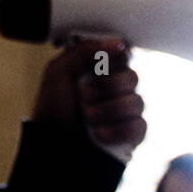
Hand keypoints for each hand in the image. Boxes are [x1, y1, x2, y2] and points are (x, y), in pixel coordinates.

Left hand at [29, 36, 145, 159]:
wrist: (52, 148)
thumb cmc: (52, 110)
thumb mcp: (58, 72)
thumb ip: (85, 51)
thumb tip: (118, 42)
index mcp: (97, 70)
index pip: (122, 55)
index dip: (114, 59)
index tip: (99, 66)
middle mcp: (113, 89)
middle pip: (133, 77)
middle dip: (108, 87)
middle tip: (85, 95)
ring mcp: (123, 112)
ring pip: (138, 102)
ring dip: (110, 110)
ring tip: (88, 118)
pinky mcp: (130, 135)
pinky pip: (140, 126)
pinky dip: (119, 130)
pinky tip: (99, 134)